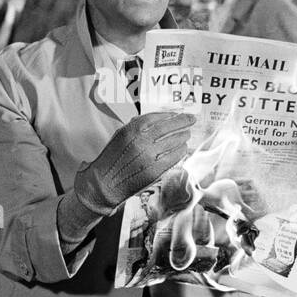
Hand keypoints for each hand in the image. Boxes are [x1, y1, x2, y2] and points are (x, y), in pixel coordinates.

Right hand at [73, 112, 196, 217]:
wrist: (105, 183)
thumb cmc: (112, 159)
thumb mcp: (120, 136)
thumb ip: (136, 126)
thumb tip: (158, 119)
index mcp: (131, 130)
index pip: (156, 117)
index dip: (170, 114)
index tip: (178, 113)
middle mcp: (141, 141)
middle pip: (168, 127)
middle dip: (183, 122)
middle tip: (191, 119)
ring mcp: (149, 156)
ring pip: (174, 142)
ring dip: (183, 136)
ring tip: (187, 134)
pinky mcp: (155, 170)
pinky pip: (174, 157)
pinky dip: (180, 152)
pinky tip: (183, 148)